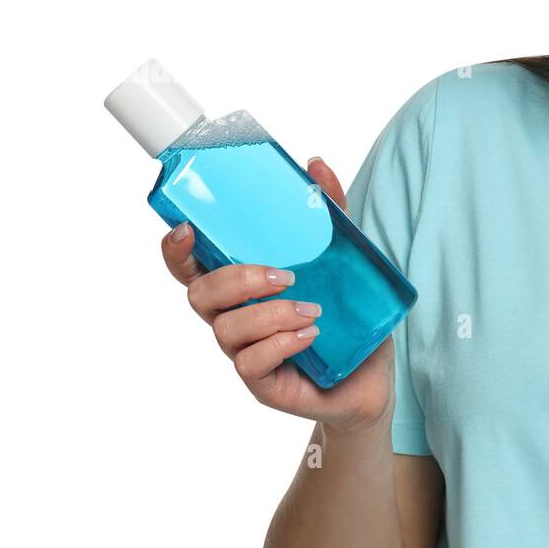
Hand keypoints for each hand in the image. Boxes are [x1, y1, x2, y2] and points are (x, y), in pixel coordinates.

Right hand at [159, 155, 395, 434]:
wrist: (373, 378)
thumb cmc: (348, 318)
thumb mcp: (345, 260)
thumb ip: (329, 214)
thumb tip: (316, 164)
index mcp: (241, 286)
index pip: (189, 266)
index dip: (175, 249)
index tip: (186, 228)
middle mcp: (234, 317)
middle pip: (198, 294)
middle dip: (236, 279)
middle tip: (286, 275)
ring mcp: (245, 351)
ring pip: (225, 329)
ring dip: (268, 314)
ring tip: (313, 310)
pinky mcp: (263, 383)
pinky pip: (249, 365)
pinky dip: (280, 344)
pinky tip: (310, 335)